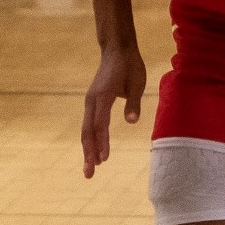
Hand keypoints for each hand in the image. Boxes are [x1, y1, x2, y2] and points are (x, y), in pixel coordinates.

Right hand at [81, 44, 145, 176]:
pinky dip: (91, 140)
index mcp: (102, 96)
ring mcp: (90, 101)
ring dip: (88, 150)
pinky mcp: (93, 102)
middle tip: (90, 174)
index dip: (102, 142)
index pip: (100, 124)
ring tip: (90, 170)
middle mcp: (92, 100)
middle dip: (89, 153)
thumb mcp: (137, 83)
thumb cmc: (129, 66)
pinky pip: (89, 124)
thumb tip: (132, 121)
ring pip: (86, 130)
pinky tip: (95, 153)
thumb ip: (133, 103)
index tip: (104, 159)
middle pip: (88, 131)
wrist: (117, 50)